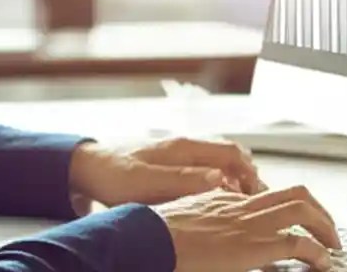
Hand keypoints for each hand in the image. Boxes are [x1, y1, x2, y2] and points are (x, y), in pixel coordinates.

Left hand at [68, 136, 266, 210]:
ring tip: (241, 200)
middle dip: (248, 175)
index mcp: (183, 147)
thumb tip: (218, 178)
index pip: (232, 152)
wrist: (88, 166)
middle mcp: (185, 145)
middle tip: (256, 200)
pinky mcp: (172, 160)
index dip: (250, 173)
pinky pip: (205, 165)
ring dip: (234, 177)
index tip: (258, 195)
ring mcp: (179, 151)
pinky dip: (219, 177)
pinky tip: (216, 195)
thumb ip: (183, 179)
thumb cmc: (115, 175)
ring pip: (219, 159)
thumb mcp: (147, 182)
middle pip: (230, 154)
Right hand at [154, 185, 341, 271]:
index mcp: (223, 199)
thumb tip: (204, 241)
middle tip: (329, 230)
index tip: (295, 225)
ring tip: (333, 247)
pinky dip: (318, 254)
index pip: (265, 197)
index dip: (287, 211)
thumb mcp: (182, 225)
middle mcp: (240, 204)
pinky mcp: (254, 244)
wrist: (147, 239)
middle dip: (319, 210)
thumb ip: (200, 227)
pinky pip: (298, 242)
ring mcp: (249, 222)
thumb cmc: (155, 237)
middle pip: (295, 192)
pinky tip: (323, 264)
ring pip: (303, 208)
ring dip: (326, 227)